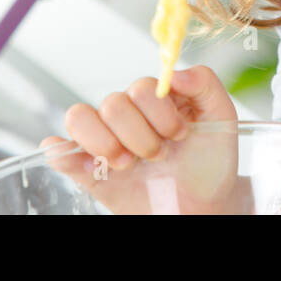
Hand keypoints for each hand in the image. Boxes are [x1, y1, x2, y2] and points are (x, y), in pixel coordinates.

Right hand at [37, 65, 242, 213]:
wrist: (200, 207)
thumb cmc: (209, 163)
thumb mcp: (222, 120)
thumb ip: (206, 85)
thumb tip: (176, 73)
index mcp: (154, 98)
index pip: (140, 88)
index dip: (159, 113)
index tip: (179, 135)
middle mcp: (126, 114)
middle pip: (112, 104)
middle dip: (140, 136)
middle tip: (158, 156)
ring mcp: (105, 139)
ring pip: (79, 117)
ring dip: (106, 144)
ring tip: (127, 164)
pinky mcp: (88, 168)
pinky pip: (58, 149)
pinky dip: (61, 151)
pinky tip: (81, 161)